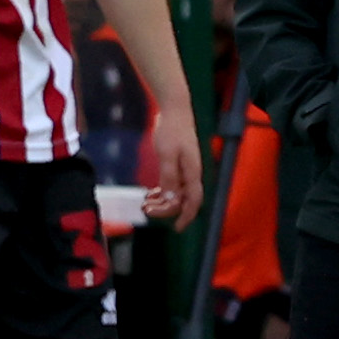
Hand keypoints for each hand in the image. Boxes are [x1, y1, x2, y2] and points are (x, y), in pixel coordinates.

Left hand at [141, 106, 204, 230]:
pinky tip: (150, 193)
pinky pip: (172, 184)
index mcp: (192, 172)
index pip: (193, 201)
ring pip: (176, 193)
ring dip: (162, 201)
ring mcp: (186, 168)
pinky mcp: (179, 163)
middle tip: (146, 209)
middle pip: (183, 199)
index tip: (176, 228)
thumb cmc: (171, 131)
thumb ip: (169, 179)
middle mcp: (192, 173)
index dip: (187, 216)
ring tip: (145, 203)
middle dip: (166, 208)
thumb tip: (171, 200)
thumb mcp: (167, 155)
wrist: (174, 110)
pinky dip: (162, 191)